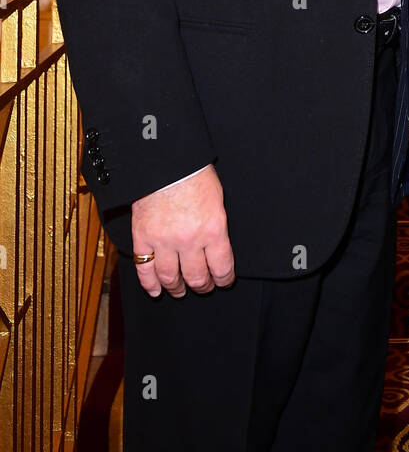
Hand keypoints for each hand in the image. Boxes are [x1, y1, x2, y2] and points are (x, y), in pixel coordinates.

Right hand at [130, 164, 234, 298]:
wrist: (166, 161)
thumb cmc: (194, 174)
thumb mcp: (217, 200)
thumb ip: (216, 226)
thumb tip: (218, 246)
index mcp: (213, 229)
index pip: (222, 267)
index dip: (224, 279)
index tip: (223, 282)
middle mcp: (190, 240)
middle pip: (197, 277)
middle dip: (202, 286)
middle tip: (203, 287)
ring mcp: (164, 241)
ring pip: (170, 277)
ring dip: (176, 288)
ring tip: (179, 290)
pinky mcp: (143, 238)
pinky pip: (144, 269)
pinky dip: (149, 284)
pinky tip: (155, 290)